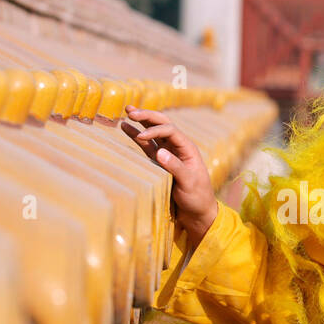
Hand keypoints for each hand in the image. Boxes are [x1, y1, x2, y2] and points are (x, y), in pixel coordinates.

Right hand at [120, 106, 217, 248]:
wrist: (197, 212)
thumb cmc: (197, 197)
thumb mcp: (189, 183)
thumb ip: (175, 167)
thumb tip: (160, 152)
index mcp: (187, 148)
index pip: (170, 131)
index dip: (155, 130)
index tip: (141, 137)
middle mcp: (177, 147)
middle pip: (162, 124)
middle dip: (147, 116)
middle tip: (130, 111)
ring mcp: (168, 153)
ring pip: (153, 132)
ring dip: (141, 121)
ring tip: (127, 111)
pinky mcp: (159, 162)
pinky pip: (146, 145)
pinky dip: (137, 136)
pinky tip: (126, 128)